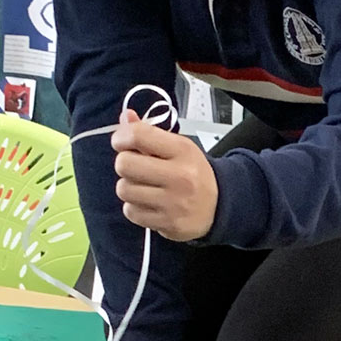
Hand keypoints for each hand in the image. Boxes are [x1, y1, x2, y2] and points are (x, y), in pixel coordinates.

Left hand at [113, 109, 217, 240]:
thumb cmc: (193, 173)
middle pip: (124, 164)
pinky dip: (135, 208)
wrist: (219, 207)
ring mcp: (174, 202)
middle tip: (137, 168)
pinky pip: (131, 212)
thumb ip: (149, 132)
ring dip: (129, 188)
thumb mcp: (177, 147)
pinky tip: (149, 204)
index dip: (121, 137)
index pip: (138, 135)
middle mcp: (180, 176)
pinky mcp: (168, 223)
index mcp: (183, 151)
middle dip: (125, 165)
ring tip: (144, 188)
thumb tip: (125, 117)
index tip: (123, 143)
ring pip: (124, 190)